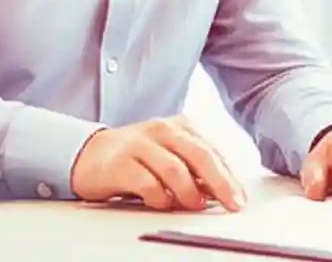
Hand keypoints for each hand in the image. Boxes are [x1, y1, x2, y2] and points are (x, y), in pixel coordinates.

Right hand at [69, 116, 246, 211]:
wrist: (91, 154)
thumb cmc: (138, 158)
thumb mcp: (171, 157)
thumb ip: (195, 170)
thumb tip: (224, 192)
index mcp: (180, 127)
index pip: (212, 151)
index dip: (230, 176)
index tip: (240, 198)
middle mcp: (162, 130)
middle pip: (199, 155)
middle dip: (221, 182)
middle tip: (231, 204)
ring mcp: (139, 144)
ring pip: (175, 168)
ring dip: (189, 192)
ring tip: (195, 205)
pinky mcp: (119, 163)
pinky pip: (146, 182)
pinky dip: (160, 197)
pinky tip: (163, 203)